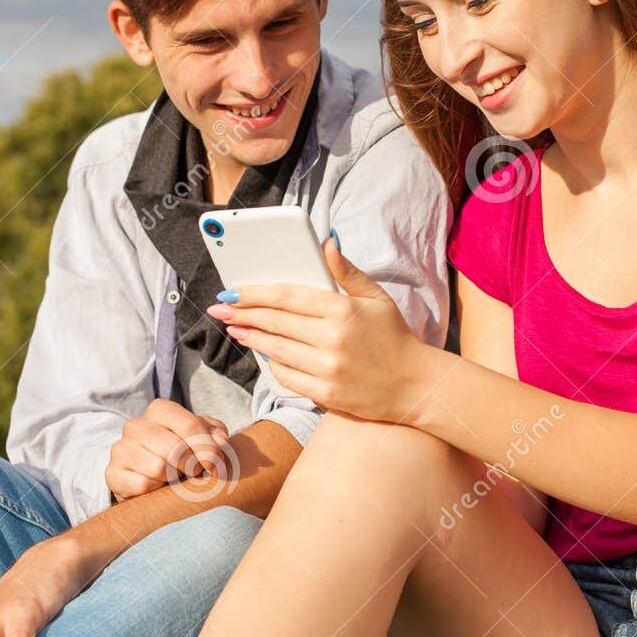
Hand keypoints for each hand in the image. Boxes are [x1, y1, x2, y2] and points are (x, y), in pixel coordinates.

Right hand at [106, 399, 231, 501]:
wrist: (148, 476)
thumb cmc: (182, 453)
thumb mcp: (203, 438)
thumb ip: (216, 434)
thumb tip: (221, 441)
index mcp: (160, 410)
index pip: (190, 424)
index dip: (209, 449)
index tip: (217, 467)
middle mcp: (136, 425)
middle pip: (176, 449)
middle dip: (193, 466)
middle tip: (196, 473)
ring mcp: (120, 448)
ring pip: (159, 468)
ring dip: (174, 478)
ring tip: (176, 477)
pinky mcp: (112, 473)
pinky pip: (143, 485)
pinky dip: (156, 490)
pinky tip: (158, 487)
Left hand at [206, 236, 424, 421]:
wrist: (416, 386)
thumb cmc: (395, 338)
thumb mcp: (377, 298)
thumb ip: (347, 271)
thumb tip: (326, 242)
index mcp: (342, 310)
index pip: (286, 297)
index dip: (253, 293)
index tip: (231, 292)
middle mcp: (332, 339)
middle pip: (274, 322)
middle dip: (242, 314)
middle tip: (220, 309)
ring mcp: (328, 369)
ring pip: (275, 350)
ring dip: (251, 338)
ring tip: (236, 329)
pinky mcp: (326, 393)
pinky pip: (287, 377)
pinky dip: (273, 365)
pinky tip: (266, 355)